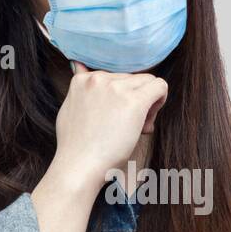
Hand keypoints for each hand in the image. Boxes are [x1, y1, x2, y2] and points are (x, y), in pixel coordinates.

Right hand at [49, 59, 167, 189]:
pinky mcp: (133, 101)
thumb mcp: (70, 108)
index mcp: (83, 80)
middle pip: (133, 79)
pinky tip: (149, 119)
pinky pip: (160, 86)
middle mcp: (99, 78)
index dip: (121, 96)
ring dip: (147, 102)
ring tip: (136, 128)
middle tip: (130, 126)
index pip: (115, 77)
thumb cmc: (76, 147)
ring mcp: (116, 88)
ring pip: (147, 81)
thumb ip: (80, 90)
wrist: (79, 166)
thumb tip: (77, 64)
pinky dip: (161, 99)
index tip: (117, 116)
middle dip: (135, 98)